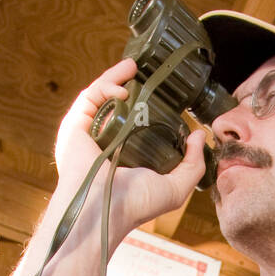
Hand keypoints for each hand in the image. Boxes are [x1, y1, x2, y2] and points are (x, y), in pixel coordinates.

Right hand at [54, 57, 207, 229]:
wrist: (105, 209)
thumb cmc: (137, 204)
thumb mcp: (175, 187)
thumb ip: (192, 164)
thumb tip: (199, 136)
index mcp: (126, 157)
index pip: (135, 126)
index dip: (148, 107)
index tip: (163, 94)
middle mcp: (105, 144)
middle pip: (116, 107)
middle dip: (129, 87)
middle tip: (145, 73)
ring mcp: (89, 134)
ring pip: (101, 98)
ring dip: (116, 78)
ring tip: (133, 66)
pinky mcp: (75, 125)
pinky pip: (89, 97)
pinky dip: (106, 86)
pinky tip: (124, 88)